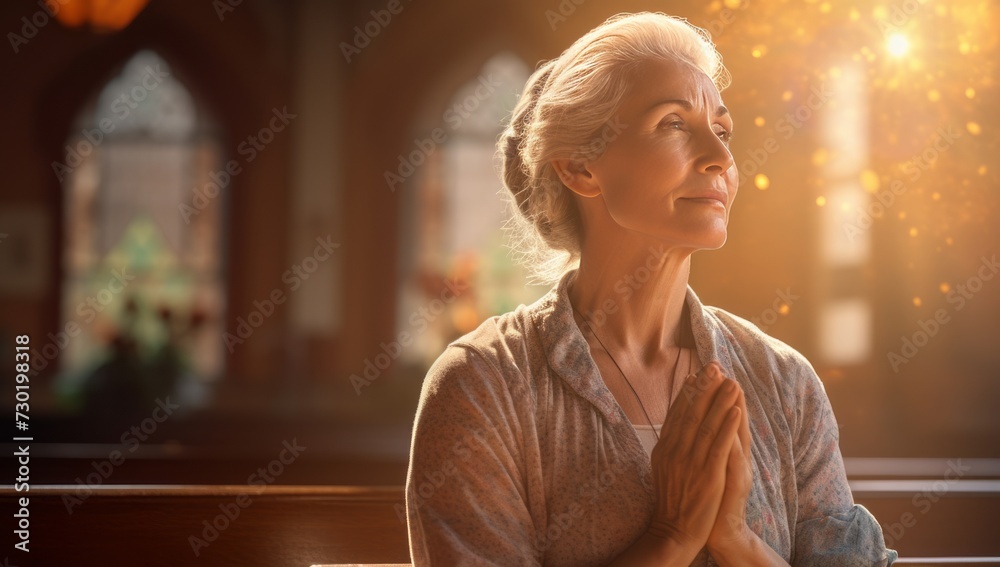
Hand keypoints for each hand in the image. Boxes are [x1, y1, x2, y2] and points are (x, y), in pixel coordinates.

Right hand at [646, 361, 742, 554]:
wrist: (674, 531)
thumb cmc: (671, 501)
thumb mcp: (662, 468)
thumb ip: (668, 446)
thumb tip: (672, 426)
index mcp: (664, 448)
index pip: (677, 413)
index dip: (688, 392)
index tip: (697, 374)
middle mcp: (675, 451)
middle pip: (691, 412)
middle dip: (704, 388)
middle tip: (714, 366)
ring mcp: (690, 462)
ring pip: (706, 424)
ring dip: (720, 400)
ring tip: (731, 381)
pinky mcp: (707, 474)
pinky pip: (719, 444)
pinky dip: (727, 425)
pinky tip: (736, 410)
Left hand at [707, 379, 753, 554]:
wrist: (718, 530)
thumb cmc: (710, 497)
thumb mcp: (706, 465)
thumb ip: (704, 441)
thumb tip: (691, 420)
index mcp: (725, 450)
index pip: (722, 416)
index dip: (715, 392)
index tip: (707, 370)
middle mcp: (734, 455)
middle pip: (731, 418)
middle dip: (723, 391)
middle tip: (717, 366)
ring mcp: (737, 468)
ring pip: (735, 432)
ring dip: (733, 407)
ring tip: (730, 384)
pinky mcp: (736, 483)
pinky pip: (735, 456)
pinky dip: (733, 436)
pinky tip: (731, 419)